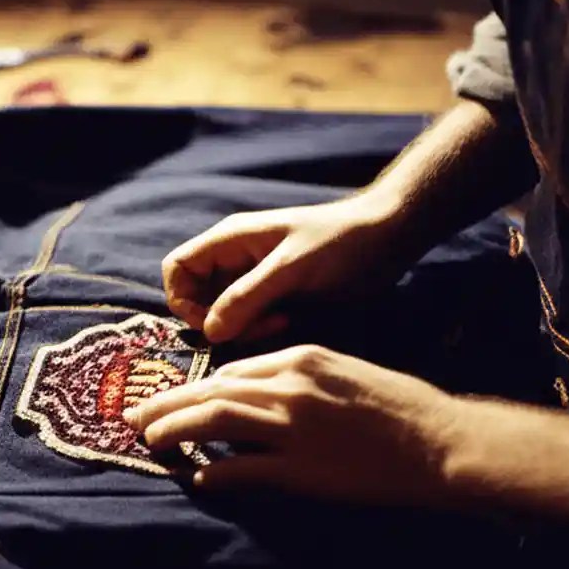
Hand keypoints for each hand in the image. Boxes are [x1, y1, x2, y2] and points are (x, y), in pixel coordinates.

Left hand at [124, 345, 568, 516]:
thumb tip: (260, 392)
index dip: (195, 385)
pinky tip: (198, 478)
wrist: (437, 440)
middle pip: (211, 390)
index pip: (231, 370)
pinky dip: (214, 472)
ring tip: (148, 440)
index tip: (173, 396)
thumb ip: (299, 377)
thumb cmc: (399, 405)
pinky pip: (242, 468)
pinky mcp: (301, 468)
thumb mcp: (344, 371)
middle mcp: (290, 386)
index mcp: (301, 358)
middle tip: (135, 415)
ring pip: (214, 421)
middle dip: (167, 403)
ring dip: (174, 430)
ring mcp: (293, 428)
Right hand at [162, 194, 402, 342]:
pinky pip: (251, 320)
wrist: (390, 237)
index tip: (211, 324)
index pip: (178, 268)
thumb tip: (209, 331)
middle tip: (259, 327)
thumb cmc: (340, 244)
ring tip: (282, 323)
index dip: (182, 299)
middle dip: (221, 320)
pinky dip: (261, 329)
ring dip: (245, 328)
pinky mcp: (276, 297)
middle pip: (199, 297)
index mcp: (230, 240)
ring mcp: (256, 279)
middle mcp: (236, 259)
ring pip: (225, 314)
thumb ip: (247, 298)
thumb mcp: (291, 269)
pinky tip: (290, 324)